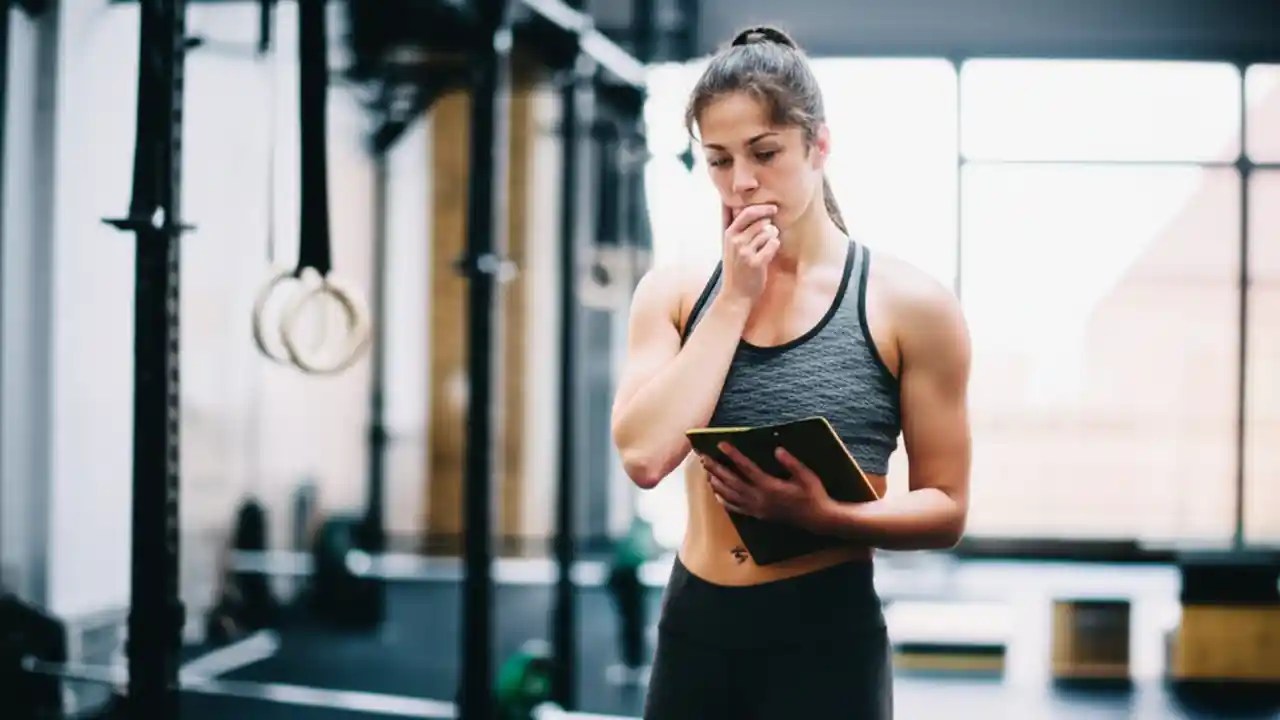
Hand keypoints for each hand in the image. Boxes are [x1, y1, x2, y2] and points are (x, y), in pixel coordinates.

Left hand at [698, 442, 833, 532]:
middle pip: (732, 481)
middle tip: (703, 457)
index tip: (721, 444)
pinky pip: (737, 508)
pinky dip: (725, 500)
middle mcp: (760, 498)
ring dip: (717, 483)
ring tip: (706, 472)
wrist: (817, 519)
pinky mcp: (759, 515)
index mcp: (770, 486)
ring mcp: (758, 508)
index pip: (746, 468)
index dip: (733, 455)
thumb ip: (791, 463)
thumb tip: (777, 449)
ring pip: (731, 495)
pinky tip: (717, 494)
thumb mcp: (806, 475)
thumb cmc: (813, 494)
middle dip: (717, 468)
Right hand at [720, 204, 779, 305]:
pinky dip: (775, 246)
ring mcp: (745, 252)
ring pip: (768, 232)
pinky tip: (769, 254)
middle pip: (760, 221)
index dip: (761, 208)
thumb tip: (727, 201)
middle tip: (770, 232)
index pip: (746, 211)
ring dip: (772, 237)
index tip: (772, 209)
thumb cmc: (735, 268)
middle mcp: (734, 241)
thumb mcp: (727, 245)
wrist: (735, 296)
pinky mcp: (756, 263)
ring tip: (767, 246)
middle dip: (770, 224)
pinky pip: (773, 244)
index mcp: (728, 234)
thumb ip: (730, 224)